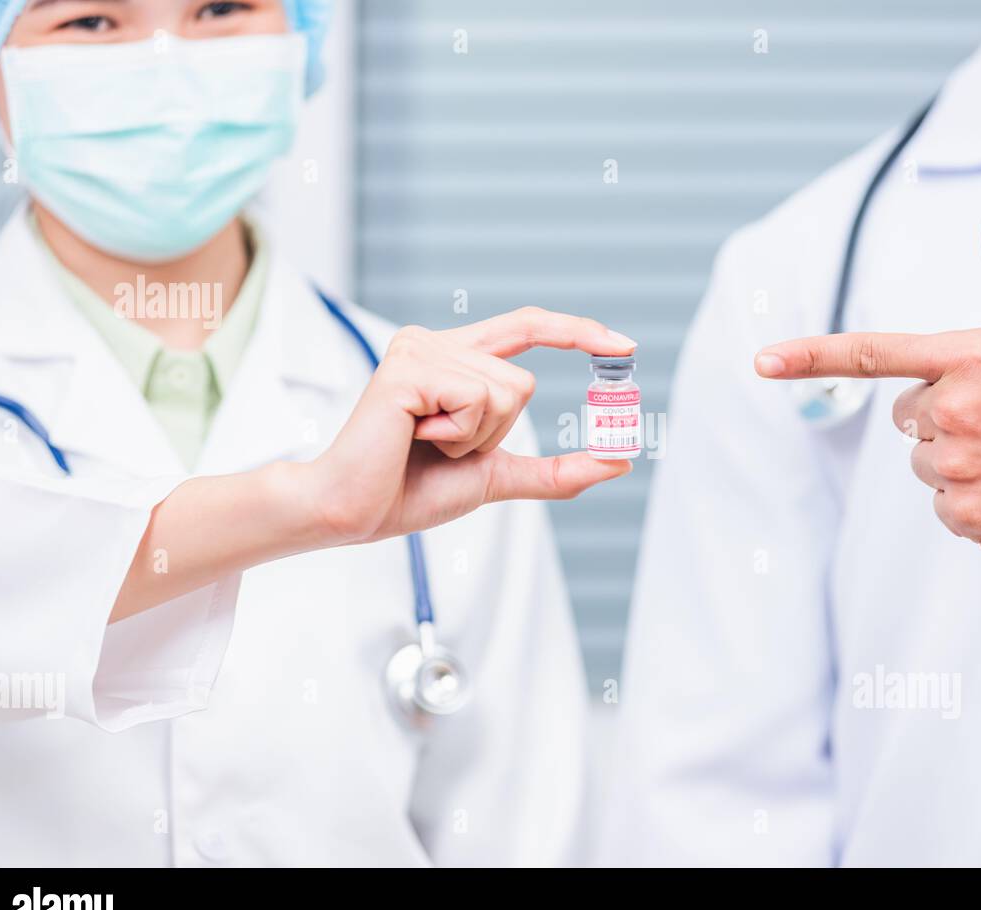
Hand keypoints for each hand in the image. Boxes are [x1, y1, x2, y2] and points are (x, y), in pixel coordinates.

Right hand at [306, 306, 635, 544]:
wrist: (353, 512)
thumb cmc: (411, 491)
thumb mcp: (498, 475)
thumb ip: (555, 471)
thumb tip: (619, 462)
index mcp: (453, 358)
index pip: (527, 326)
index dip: (578, 331)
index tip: (626, 347)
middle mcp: (434, 342)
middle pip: (520, 381)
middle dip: (495, 434)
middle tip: (441, 448)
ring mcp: (419, 349)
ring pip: (505, 392)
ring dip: (474, 438)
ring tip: (424, 443)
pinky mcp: (408, 367)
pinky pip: (476, 399)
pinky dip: (458, 434)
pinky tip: (414, 437)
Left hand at [754, 188, 980, 551]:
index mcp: (966, 360)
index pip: (873, 354)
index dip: (810, 357)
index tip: (762, 361)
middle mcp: (957, 414)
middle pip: (904, 420)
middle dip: (939, 417)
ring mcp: (965, 471)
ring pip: (922, 466)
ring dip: (954, 460)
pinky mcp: (975, 519)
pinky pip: (942, 510)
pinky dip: (970, 502)